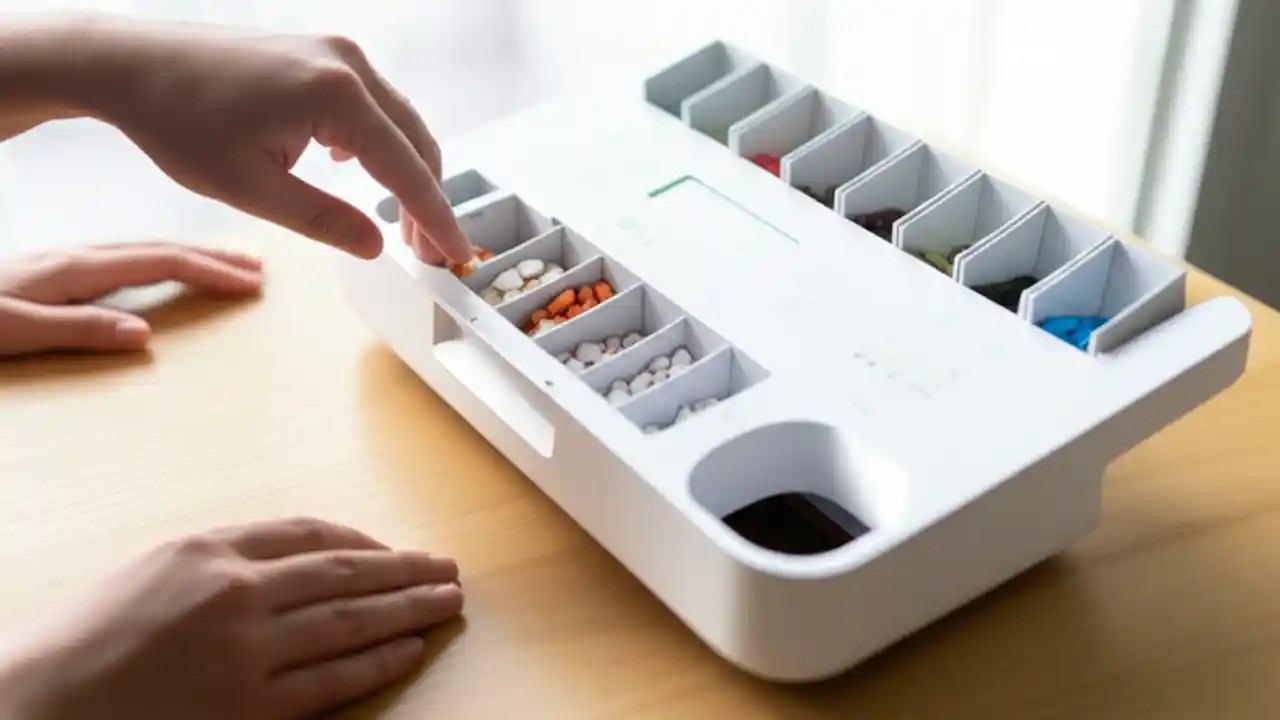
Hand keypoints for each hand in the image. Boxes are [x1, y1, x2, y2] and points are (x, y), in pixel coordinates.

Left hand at [0, 243, 261, 355]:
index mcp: (72, 269)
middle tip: (259, 265)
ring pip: (142, 249)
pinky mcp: (52, 271)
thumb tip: (146, 336)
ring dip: (189, 255)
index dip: (209, 271)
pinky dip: (158, 261)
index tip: (253, 282)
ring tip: (225, 262)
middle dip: (212, 255)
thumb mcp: (11, 334)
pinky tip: (160, 269)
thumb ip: (77, 331)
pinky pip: (123, 259)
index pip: (158, 263)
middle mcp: (72, 257)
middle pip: (158, 248)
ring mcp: (61, 261)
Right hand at [0, 517, 463, 719]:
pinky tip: (410, 648)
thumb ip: (227, 557)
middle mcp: (236, 594)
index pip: (310, 534)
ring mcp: (248, 653)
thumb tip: (300, 558)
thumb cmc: (91, 642)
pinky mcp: (252, 709)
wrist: (43, 711)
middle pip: (346, 572)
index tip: (393, 548)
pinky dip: (379, 662)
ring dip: (409, 609)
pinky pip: (334, 681)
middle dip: (404, 569)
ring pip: (352, 623)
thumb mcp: (156, 570)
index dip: (363, 540)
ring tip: (447, 600)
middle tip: (447, 567)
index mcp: (209, 550)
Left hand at [73, 16, 470, 264]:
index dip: (436, 217)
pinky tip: (359, 172)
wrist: (131, 63)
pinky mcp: (323, 54)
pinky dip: (382, 144)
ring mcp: (338, 52)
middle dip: (427, 200)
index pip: (407, 169)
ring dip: (407, 172)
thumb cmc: (178, 121)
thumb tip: (378, 246)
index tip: (459, 253)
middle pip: (417, 142)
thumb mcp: (251, 189)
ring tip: (401, 224)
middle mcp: (349, 64)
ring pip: (399, 123)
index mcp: (337, 95)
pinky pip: (374, 105)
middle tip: (428, 252)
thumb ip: (324, 220)